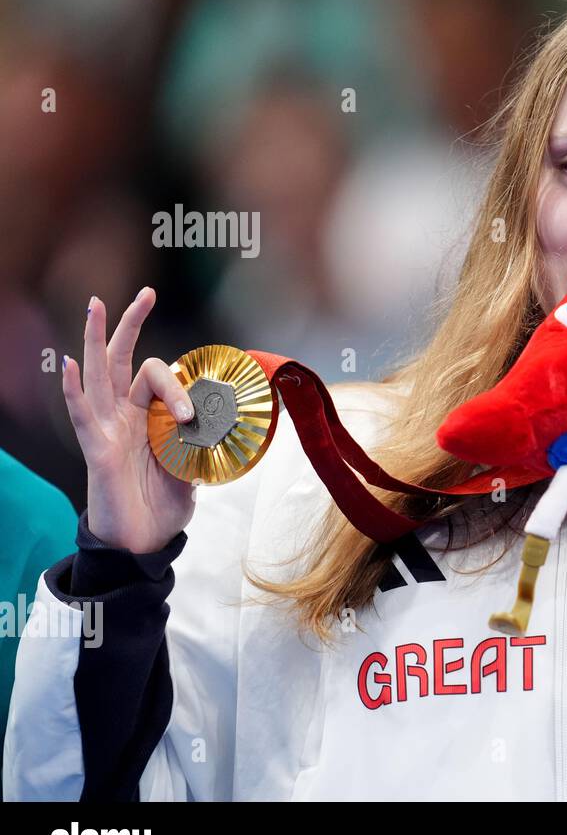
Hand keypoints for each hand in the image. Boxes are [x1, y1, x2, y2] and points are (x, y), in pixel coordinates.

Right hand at [62, 287, 197, 552]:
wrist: (144, 542)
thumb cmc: (162, 506)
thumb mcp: (195, 469)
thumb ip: (206, 446)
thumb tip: (230, 433)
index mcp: (147, 416)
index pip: (158, 377)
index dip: (181, 383)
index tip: (197, 412)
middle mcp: (123, 415)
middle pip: (122, 359)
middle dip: (132, 324)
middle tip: (146, 292)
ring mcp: (106, 428)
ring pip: (98, 374)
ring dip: (95, 338)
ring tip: (95, 304)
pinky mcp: (96, 448)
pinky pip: (82, 414)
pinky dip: (73, 388)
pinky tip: (68, 364)